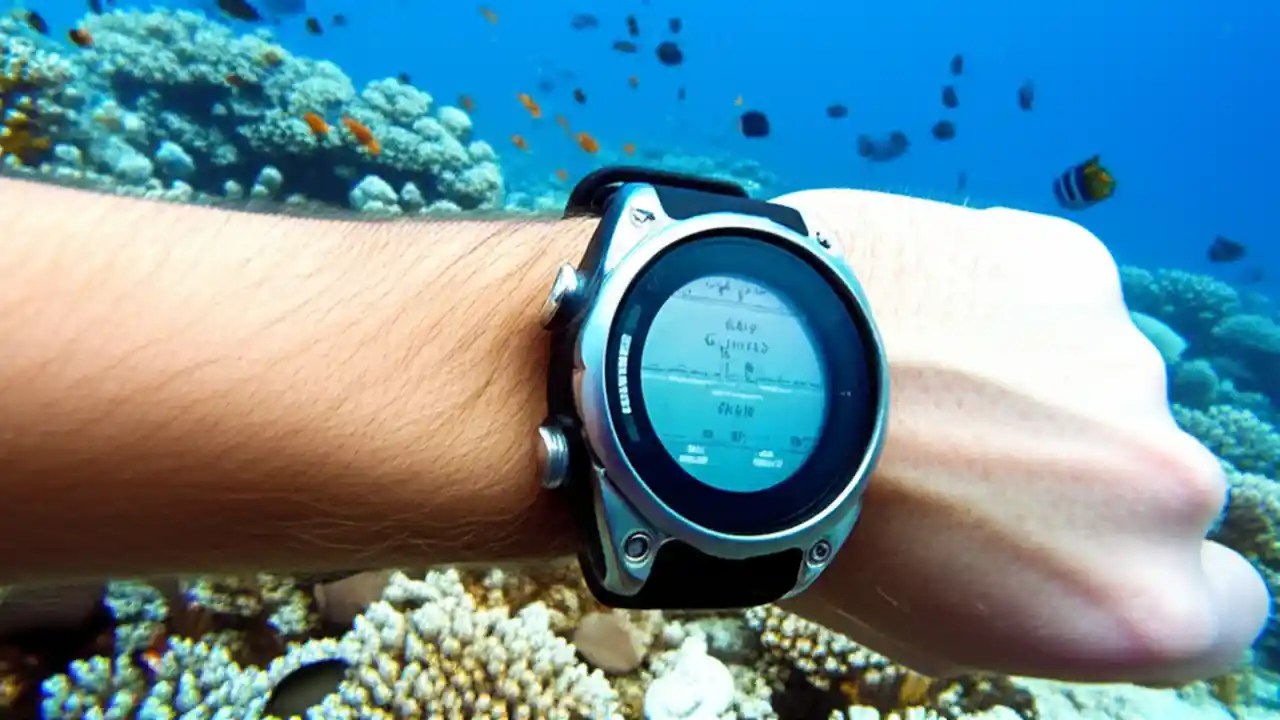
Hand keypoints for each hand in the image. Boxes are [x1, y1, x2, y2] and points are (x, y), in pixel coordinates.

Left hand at [770, 189, 1269, 683]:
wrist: (738, 389)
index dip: (1142, 579)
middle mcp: (1167, 486)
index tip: (1075, 557)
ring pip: (1103, 382)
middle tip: (964, 462)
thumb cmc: (810, 530)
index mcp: (1142, 605)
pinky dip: (1002, 306)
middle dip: (1081, 479)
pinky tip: (917, 318)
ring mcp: (1125, 362)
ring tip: (915, 385)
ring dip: (1035, 384)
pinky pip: (1056, 297)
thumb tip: (1080, 566)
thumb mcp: (936, 627)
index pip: (1223, 608)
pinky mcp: (1071, 263)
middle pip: (1157, 487)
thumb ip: (1047, 602)